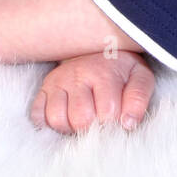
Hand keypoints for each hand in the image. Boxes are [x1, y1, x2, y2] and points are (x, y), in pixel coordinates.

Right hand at [30, 49, 154, 134]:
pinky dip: (48, 124)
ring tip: (83, 121)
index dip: (114, 123)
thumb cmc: (122, 69)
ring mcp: (57, 81)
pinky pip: (37, 115)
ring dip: (70, 128)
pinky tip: (65, 119)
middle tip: (99, 122)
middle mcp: (76, 75)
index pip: (107, 113)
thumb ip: (138, 99)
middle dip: (92, 128)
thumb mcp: (140, 77)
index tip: (117, 119)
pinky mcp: (44, 88)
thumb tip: (128, 124)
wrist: (99, 48)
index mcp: (103, 73)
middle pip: (80, 119)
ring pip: (56, 119)